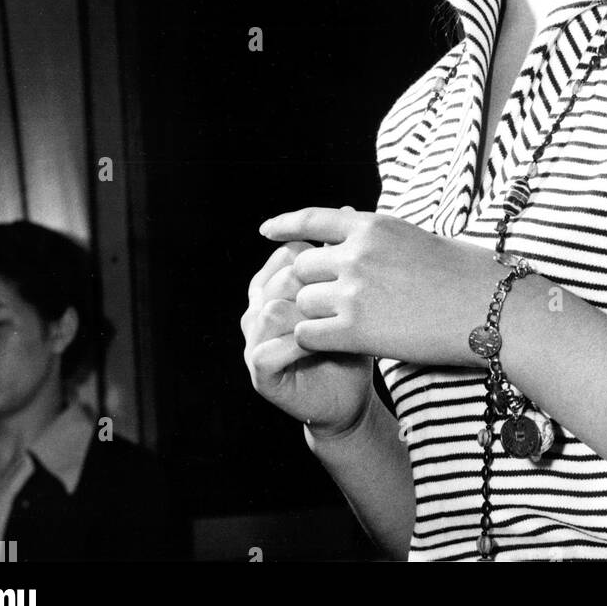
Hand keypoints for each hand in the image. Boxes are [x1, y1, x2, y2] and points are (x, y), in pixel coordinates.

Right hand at [241, 238, 373, 435]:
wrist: (349, 396)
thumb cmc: (350, 341)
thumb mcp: (348, 297)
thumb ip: (340, 259)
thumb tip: (349, 209)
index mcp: (274, 284)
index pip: (287, 251)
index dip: (320, 257)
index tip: (352, 266)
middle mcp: (256, 308)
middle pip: (279, 277)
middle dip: (317, 284)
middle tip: (350, 299)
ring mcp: (253, 339)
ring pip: (272, 308)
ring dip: (309, 315)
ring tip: (339, 323)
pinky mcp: (258, 371)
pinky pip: (270, 348)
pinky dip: (300, 345)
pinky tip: (326, 345)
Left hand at [259, 206, 502, 365]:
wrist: (491, 309)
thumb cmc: (468, 276)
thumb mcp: (418, 240)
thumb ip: (382, 242)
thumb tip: (361, 241)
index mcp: (373, 225)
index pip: (314, 219)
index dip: (286, 225)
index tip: (267, 231)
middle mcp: (357, 252)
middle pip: (303, 267)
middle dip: (310, 285)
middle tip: (326, 304)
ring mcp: (353, 289)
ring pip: (303, 301)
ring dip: (315, 314)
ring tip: (340, 327)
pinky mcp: (354, 328)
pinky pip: (309, 333)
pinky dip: (314, 340)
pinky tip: (331, 346)